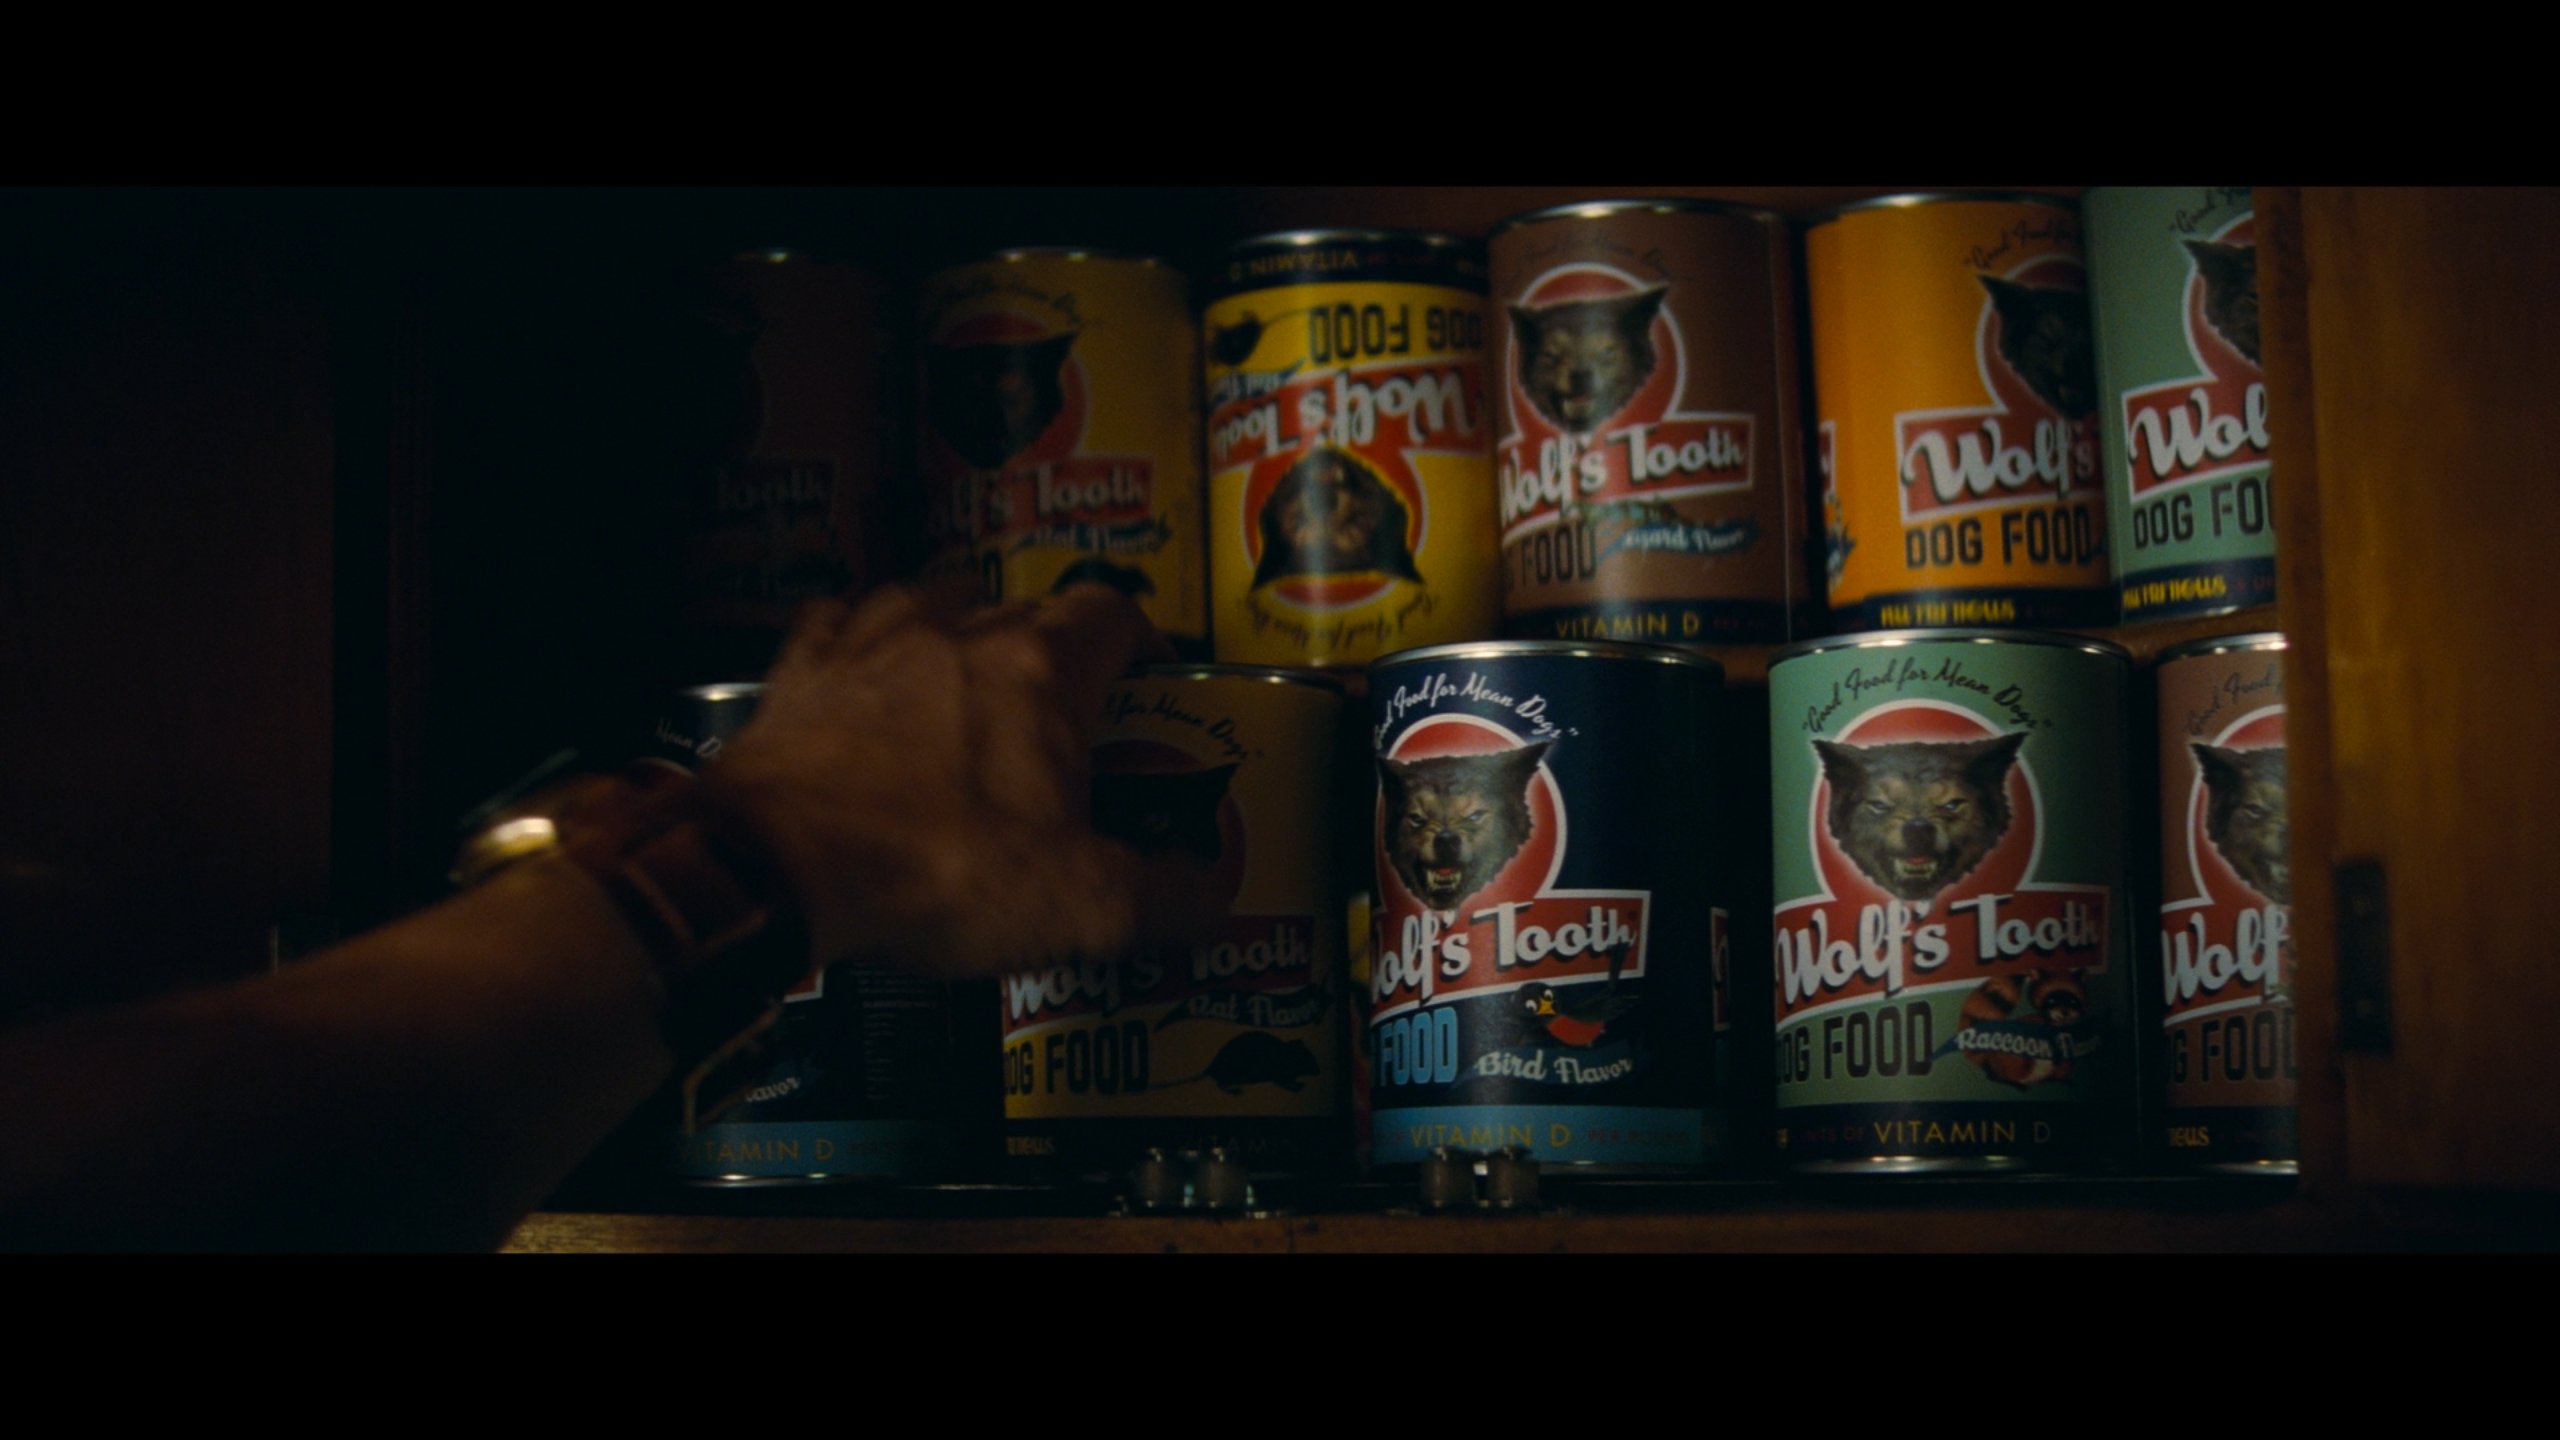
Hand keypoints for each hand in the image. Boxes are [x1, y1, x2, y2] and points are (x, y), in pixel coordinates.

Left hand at [695, 580, 1222, 978]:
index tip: (1148, 674)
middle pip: (1027, 610)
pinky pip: (841, 623)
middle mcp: (959, 632)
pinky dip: (863, 639)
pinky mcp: (800, 671)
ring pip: (935, 599)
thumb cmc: (934, 869)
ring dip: (962, 629)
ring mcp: (871, 642)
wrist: (774, 869)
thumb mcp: (1080, 907)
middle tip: (1063, 716)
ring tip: (970, 678)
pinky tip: (866, 670)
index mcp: (1042, 672)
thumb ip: (1166, 901)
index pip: (1113, 613)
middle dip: (1054, 653)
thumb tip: (1212, 901)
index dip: (1141, 639)